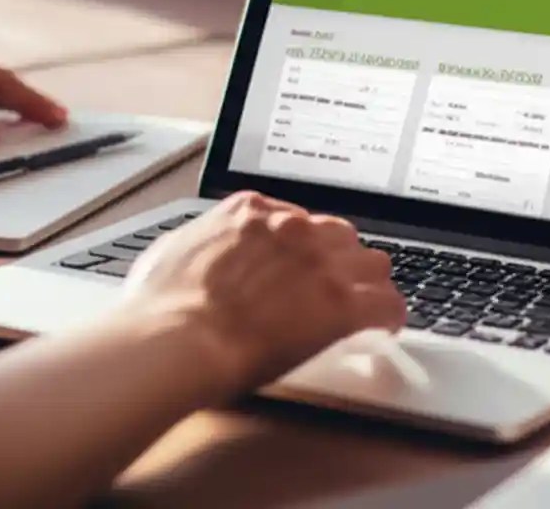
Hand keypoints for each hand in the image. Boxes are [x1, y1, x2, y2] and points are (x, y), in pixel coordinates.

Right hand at [122, 192, 406, 397]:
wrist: (176, 338)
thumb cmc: (160, 307)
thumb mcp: (172, 250)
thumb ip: (203, 241)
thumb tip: (203, 249)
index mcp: (254, 212)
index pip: (299, 219)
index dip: (303, 247)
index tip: (302, 264)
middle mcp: (294, 229)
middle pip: (340, 236)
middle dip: (338, 260)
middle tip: (331, 286)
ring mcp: (322, 265)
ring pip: (372, 264)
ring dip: (367, 283)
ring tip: (363, 304)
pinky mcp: (342, 305)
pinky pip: (387, 304)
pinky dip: (389, 316)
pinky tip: (385, 327)